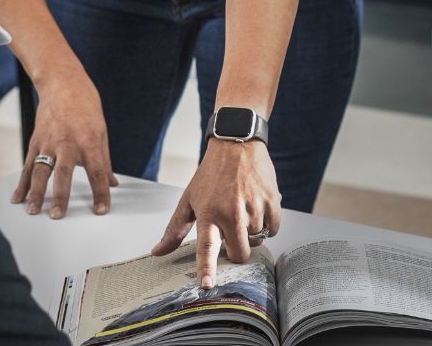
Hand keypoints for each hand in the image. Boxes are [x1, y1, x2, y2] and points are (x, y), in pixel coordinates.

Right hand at [12, 65, 116, 218]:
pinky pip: (26, 165)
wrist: (63, 84)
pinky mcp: (34, 141)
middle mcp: (67, 142)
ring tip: (33, 211)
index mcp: (89, 140)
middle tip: (57, 215)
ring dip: (35, 193)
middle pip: (63, 173)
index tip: (101, 210)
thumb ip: (104, 160)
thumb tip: (112, 183)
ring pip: (39, 170)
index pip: (97, 171)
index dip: (100, 192)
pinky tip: (17, 198)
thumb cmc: (86, 107)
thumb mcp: (102, 131)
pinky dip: (21, 183)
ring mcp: (48, 142)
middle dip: (60, 195)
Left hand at [152, 139, 280, 287]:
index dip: (206, 268)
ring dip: (252, 233)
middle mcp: (232, 212)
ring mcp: (254, 207)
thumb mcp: (189, 199)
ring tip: (243, 210)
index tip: (207, 285)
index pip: (206, 247)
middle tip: (232, 232)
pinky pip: (273, 229)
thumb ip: (174, 229)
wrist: (237, 145)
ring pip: (258, 241)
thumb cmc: (211, 174)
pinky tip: (257, 207)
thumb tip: (158, 252)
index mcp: (208, 214)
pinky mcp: (272, 202)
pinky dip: (267, 224)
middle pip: (240, 253)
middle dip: (237, 250)